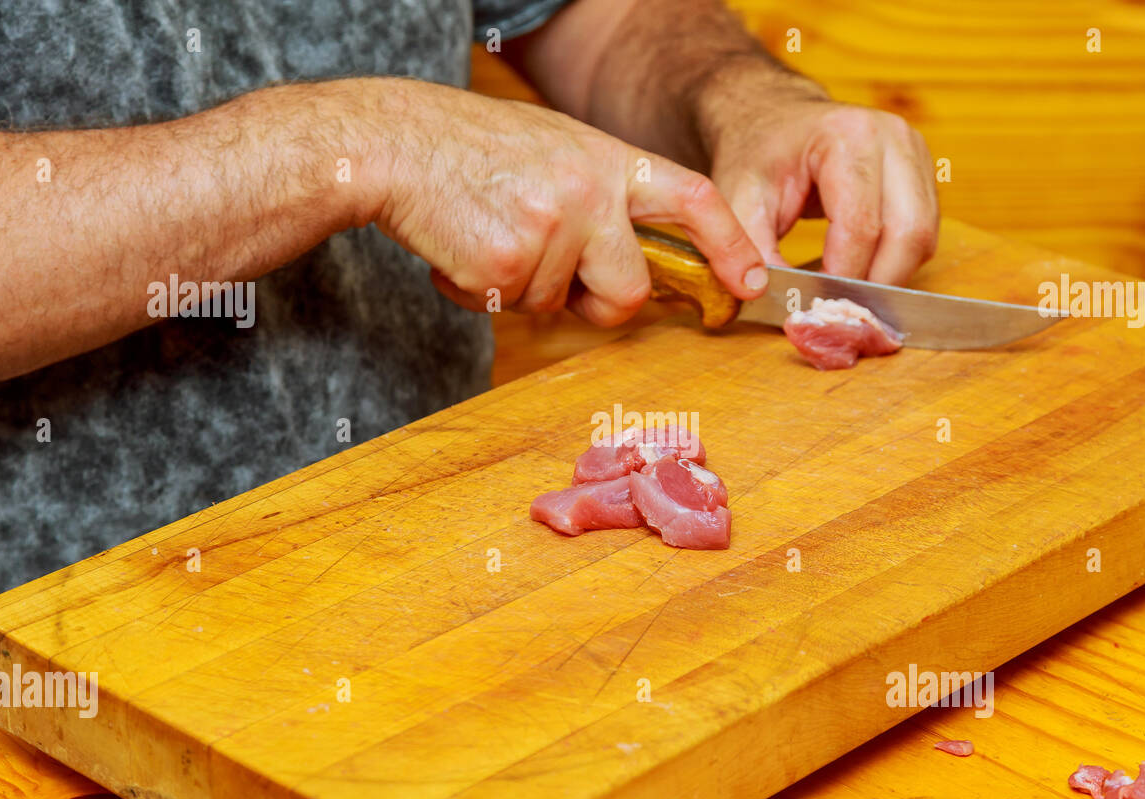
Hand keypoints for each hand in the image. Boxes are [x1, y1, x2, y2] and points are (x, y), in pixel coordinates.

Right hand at [360, 79, 766, 325]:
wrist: (394, 144)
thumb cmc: (472, 150)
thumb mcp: (557, 151)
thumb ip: (603, 200)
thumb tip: (636, 267)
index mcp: (607, 160)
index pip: (693, 199)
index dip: (729, 245)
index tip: (750, 282)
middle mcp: (589, 193)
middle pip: (631, 291)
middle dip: (602, 307)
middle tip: (562, 285)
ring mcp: (550, 229)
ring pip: (558, 306)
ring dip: (524, 289)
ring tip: (489, 232)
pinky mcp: (505, 265)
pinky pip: (509, 309)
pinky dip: (481, 292)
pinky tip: (461, 246)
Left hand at [706, 94, 938, 284]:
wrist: (776, 121)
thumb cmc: (758, 157)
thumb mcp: (740, 202)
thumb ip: (754, 253)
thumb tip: (781, 303)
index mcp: (847, 136)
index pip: (861, 226)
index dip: (841, 276)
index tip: (815, 304)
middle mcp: (892, 138)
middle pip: (907, 234)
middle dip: (874, 283)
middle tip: (838, 308)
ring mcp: (914, 152)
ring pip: (923, 238)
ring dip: (889, 276)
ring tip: (848, 292)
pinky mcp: (923, 172)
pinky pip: (925, 233)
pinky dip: (898, 262)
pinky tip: (863, 270)